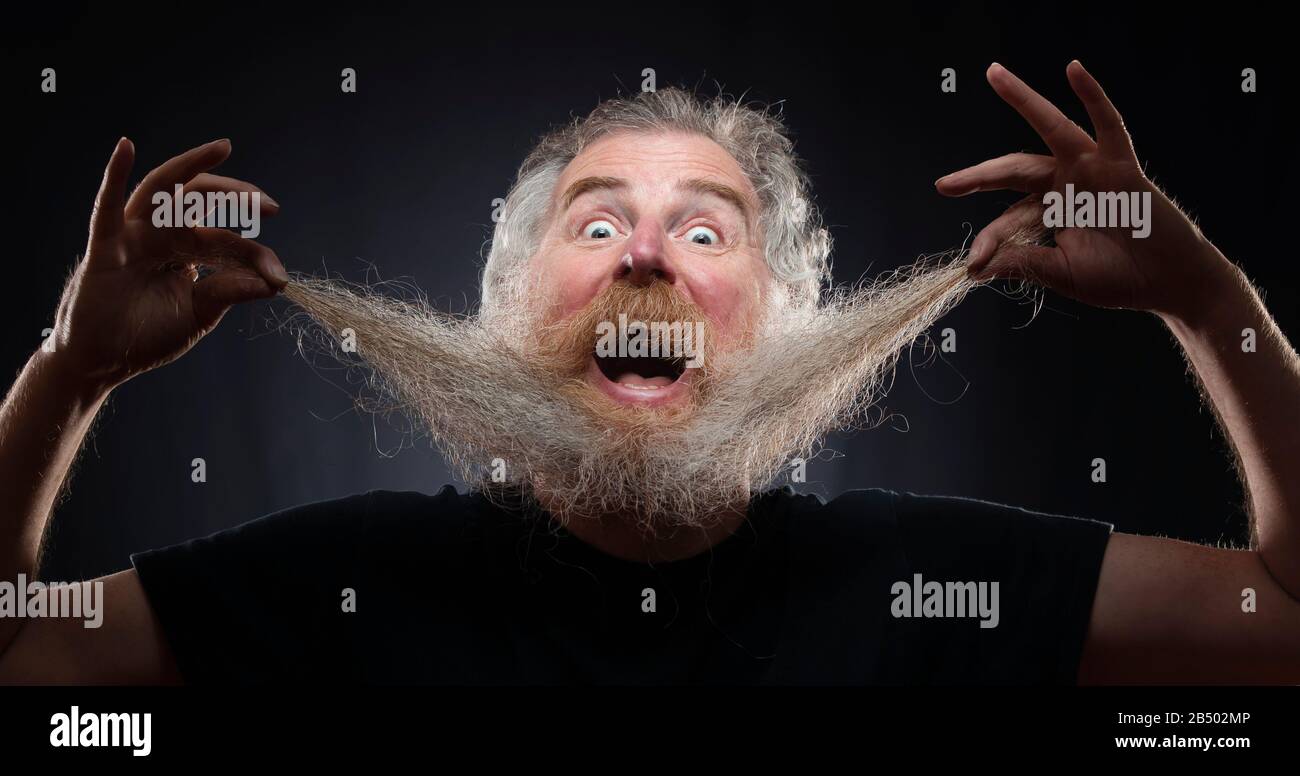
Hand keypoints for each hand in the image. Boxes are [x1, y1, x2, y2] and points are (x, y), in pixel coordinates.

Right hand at [48, 138, 286, 389]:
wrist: (103, 362)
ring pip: (162, 191)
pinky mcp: (104, 247)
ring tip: (223, 148)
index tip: (280, 276)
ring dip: (191, 166)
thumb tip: (274, 284)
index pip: (225, 239)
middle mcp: (160, 236)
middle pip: (198, 200)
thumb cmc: (147, 336)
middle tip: (268, 205)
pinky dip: (113, 175)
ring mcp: (132, 237)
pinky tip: (126, 147)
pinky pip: (106, 208)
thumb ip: (230, 292)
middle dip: (235, 197)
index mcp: (185, 252)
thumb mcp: (198, 313)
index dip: (255, 254)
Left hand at [936, 61, 1230, 320]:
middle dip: (979, 176)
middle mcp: (1066, 183)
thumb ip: (1024, 263)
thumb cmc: (1120, 278)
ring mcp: (1092, 169)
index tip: (974, 264)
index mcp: (1050, 211)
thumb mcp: (1060, 273)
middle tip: (945, 185)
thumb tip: (977, 269)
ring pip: (1052, 129)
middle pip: (1014, 170)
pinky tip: (1073, 69)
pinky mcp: (1122, 165)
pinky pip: (1108, 124)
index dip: (991, 239)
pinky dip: (1093, 96)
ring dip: (1023, 100)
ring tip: (993, 74)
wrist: (1168, 283)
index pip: (1009, 218)